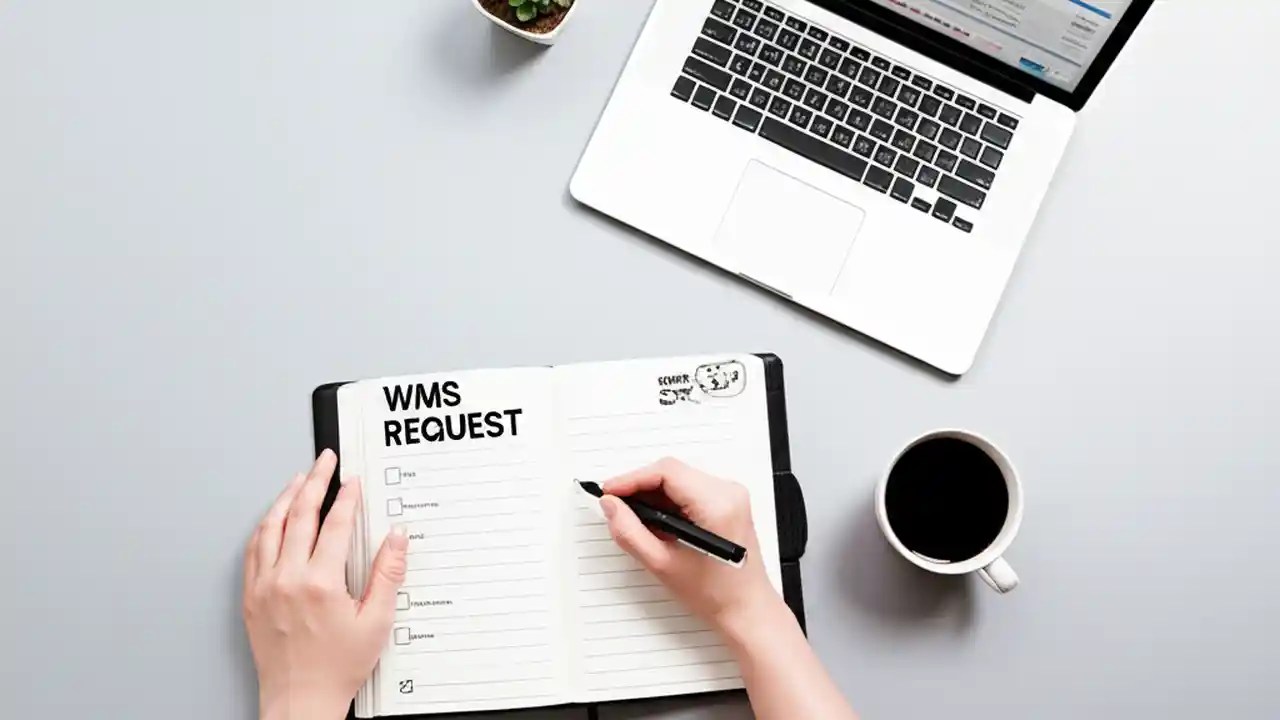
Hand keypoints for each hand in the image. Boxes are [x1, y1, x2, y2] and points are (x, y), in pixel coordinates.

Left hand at [242, 450, 408, 719]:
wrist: (299, 701)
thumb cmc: (336, 669)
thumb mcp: (376, 622)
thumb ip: (388, 573)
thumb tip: (397, 537)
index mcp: (320, 583)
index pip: (335, 524)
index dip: (346, 497)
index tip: (352, 481)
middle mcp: (287, 579)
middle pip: (299, 515)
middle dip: (315, 482)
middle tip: (325, 462)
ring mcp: (264, 587)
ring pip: (270, 527)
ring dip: (286, 498)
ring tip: (298, 480)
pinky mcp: (251, 597)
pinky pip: (253, 550)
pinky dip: (264, 527)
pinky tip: (273, 519)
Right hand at [600, 458, 782, 633]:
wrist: (746, 609)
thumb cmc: (717, 594)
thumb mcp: (663, 565)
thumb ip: (630, 532)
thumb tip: (612, 506)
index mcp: (717, 504)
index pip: (666, 472)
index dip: (631, 479)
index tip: (609, 492)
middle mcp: (728, 493)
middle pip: (672, 472)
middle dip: (640, 487)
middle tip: (616, 507)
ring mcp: (730, 496)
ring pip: (679, 479)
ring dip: (653, 495)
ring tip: (636, 521)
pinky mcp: (727, 503)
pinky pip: (689, 489)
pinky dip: (668, 502)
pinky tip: (657, 523)